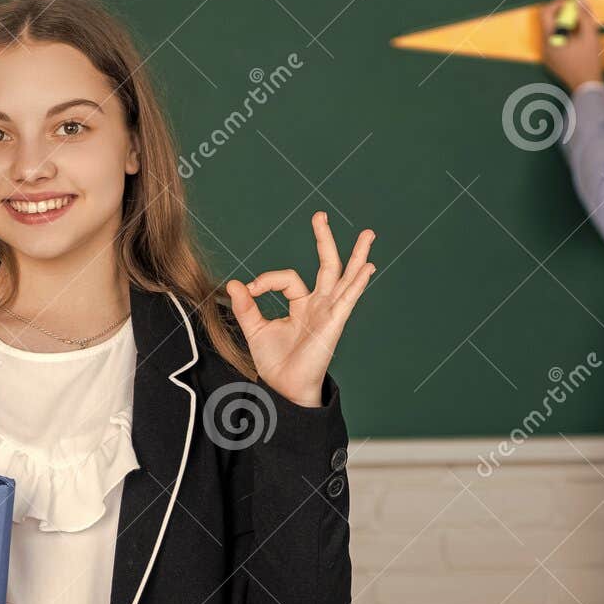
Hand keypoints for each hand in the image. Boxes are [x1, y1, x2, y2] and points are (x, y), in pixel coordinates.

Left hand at [226, 211, 374, 408]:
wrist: (284, 388)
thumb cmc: (275, 363)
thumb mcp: (255, 329)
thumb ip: (247, 306)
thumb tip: (234, 284)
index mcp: (302, 304)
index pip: (289, 278)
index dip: (267, 279)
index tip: (249, 290)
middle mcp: (319, 305)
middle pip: (327, 266)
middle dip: (324, 239)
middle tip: (320, 214)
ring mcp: (329, 312)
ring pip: (345, 277)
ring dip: (357, 255)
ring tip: (368, 233)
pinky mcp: (334, 323)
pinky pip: (348, 299)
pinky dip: (358, 282)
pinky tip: (368, 266)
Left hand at [539, 0, 603, 91]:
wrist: (586, 87)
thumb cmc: (589, 61)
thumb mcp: (590, 36)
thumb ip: (584, 16)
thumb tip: (580, 0)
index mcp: (551, 39)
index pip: (545, 13)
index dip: (557, 4)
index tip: (570, 2)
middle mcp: (544, 46)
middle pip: (547, 22)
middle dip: (561, 13)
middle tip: (576, 13)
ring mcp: (546, 55)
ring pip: (550, 32)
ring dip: (562, 24)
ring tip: (578, 26)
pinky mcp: (551, 61)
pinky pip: (552, 42)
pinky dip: (562, 35)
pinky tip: (575, 39)